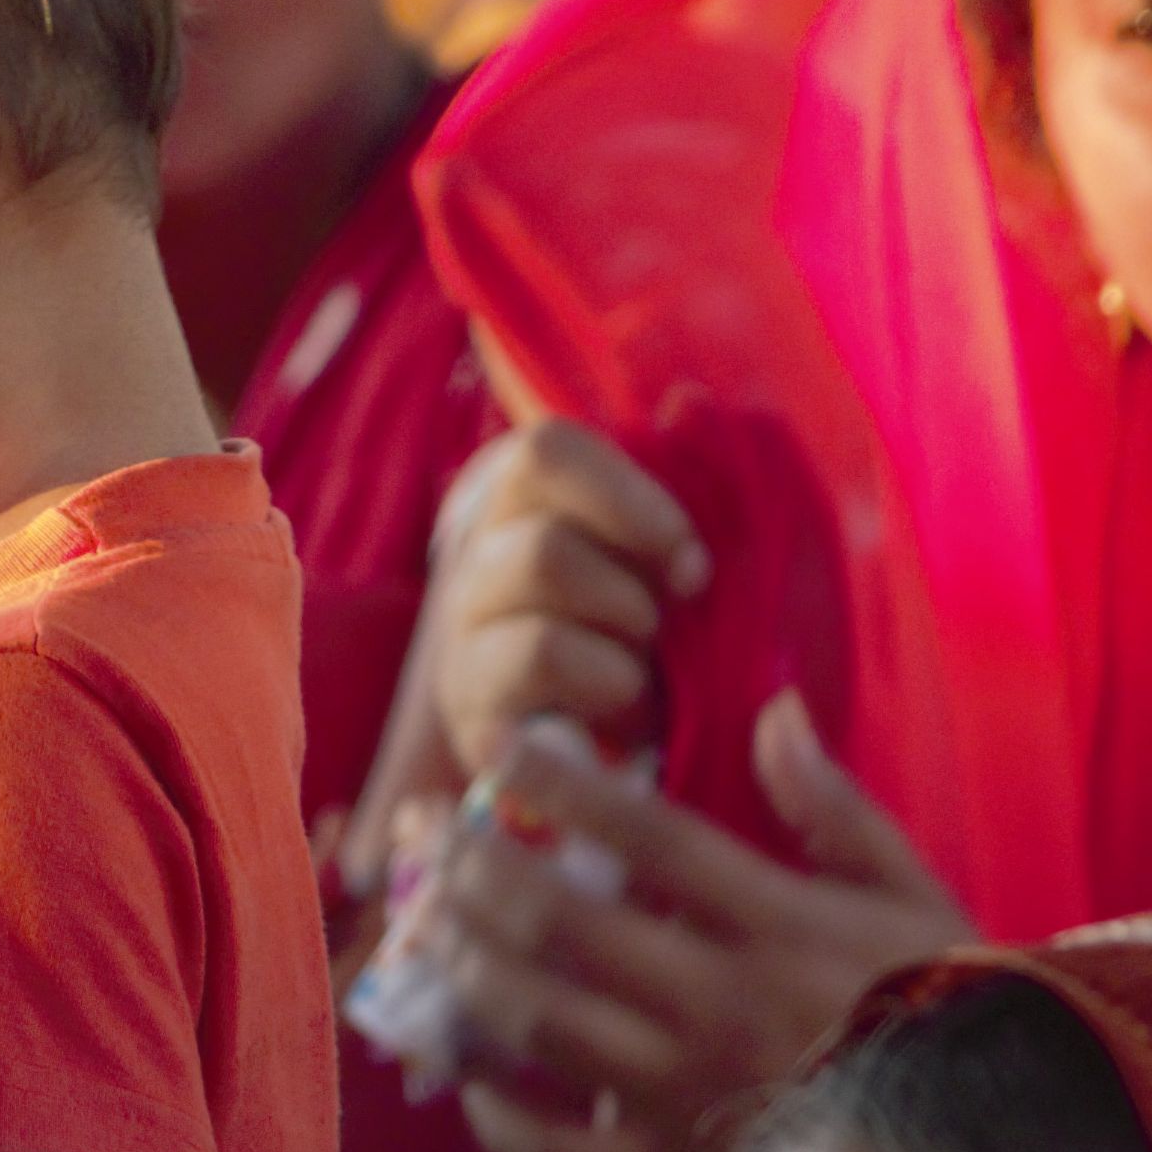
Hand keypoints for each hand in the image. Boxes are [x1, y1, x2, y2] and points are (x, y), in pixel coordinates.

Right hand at [429, 421, 707, 775]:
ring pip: (540, 590)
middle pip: (548, 540)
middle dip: (632, 588)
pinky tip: (625, 709)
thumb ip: (683, 481)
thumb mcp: (671, 554)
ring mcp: (461, 632)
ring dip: (622, 633)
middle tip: (667, 623)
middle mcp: (474, 556)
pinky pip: (537, 658)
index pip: (546, 449)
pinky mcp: (470, 703)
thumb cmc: (650, 634)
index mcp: (521, 500)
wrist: (615, 749)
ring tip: (642, 667)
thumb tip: (687, 402)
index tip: (690, 558)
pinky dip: (609, 682)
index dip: (630, 498)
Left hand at [431, 697, 976, 1151]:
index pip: (647, 834)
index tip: (506, 749)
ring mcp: (685, 1095)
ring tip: (429, 923)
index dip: (560, 784)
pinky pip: (550, 1150)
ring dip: (464, 963)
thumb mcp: (911, 898)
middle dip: (475, 867)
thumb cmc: (951, 1017)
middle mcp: (719, 1006)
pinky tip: (470, 1073)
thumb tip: (774, 709)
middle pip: (559, 921)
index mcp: (778, 927)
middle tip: (434, 832)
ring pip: (536, 1021)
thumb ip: (833, 809)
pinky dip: (493, 1114)